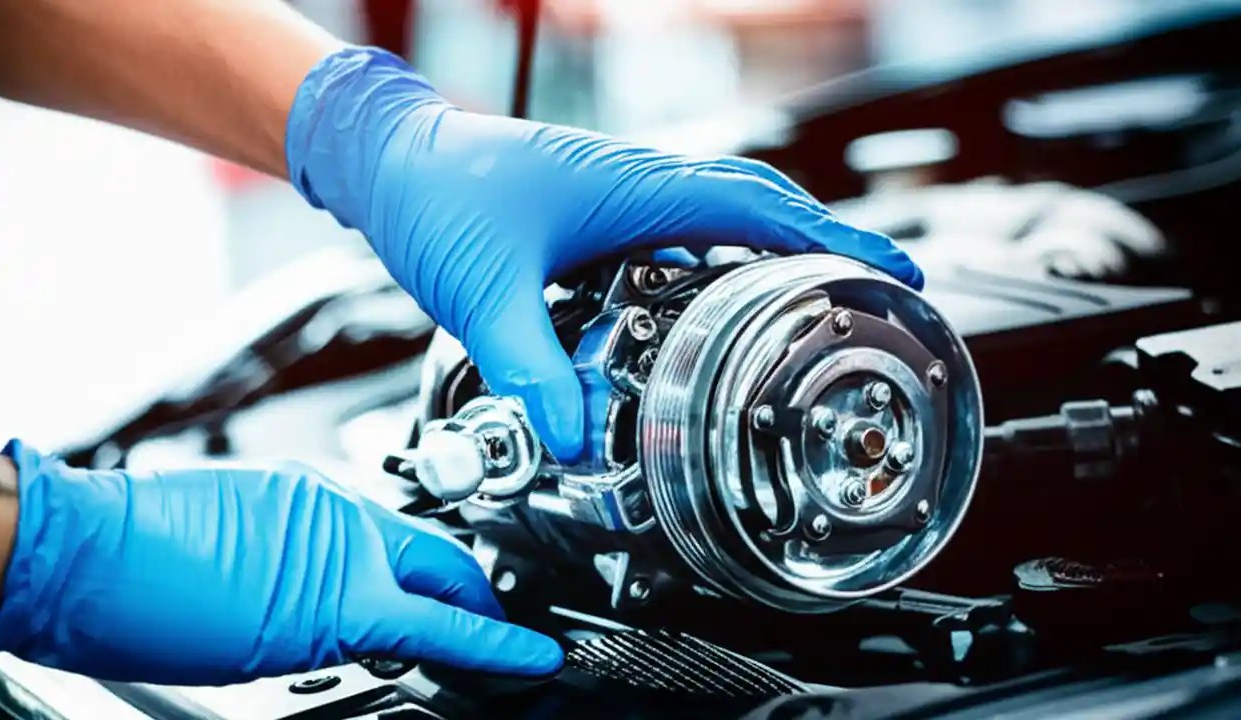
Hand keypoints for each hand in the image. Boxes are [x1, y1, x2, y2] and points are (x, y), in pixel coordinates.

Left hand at [0, 441, 561, 684]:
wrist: (83, 556)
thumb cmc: (156, 610)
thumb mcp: (268, 654)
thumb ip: (344, 636)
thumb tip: (383, 632)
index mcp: (349, 589)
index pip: (450, 623)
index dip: (502, 646)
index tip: (536, 656)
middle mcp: (346, 527)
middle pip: (443, 562)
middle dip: (472, 598)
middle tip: (482, 629)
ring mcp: (320, 497)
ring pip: (399, 536)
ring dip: (414, 573)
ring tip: (403, 611)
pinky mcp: (291, 485)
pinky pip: (356, 517)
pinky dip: (368, 550)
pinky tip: (346, 574)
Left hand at [285, 47, 921, 461]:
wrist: (389, 158)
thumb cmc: (435, 193)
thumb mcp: (483, 291)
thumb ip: (529, 368)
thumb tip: (570, 435)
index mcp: (636, 188)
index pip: (761, 209)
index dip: (833, 240)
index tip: (892, 267)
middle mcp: (640, 182)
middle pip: (760, 205)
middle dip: (822, 244)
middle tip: (871, 287)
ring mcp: (622, 192)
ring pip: (724, 212)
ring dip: (773, 246)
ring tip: (811, 297)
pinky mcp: (599, 209)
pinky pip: (682, 226)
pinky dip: (717, 256)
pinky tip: (710, 299)